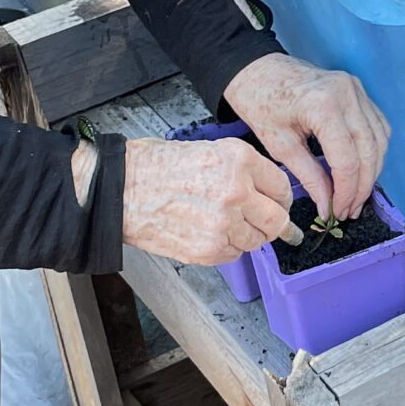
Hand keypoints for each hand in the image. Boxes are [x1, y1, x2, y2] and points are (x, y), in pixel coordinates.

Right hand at [119, 136, 295, 263]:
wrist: (122, 188)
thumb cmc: (158, 167)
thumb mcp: (211, 151)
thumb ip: (244, 172)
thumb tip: (268, 194)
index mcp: (240, 161)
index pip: (282, 188)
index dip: (282, 199)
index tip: (280, 205)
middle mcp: (237, 192)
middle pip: (277, 220)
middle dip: (274, 225)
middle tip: (268, 226)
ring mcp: (224, 223)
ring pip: (256, 241)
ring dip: (246, 236)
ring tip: (223, 224)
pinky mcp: (209, 249)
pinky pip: (233, 254)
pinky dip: (225, 247)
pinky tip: (206, 232)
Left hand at [224, 54, 390, 221]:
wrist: (257, 68)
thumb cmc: (260, 102)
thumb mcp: (279, 145)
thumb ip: (309, 177)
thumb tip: (327, 207)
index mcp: (322, 105)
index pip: (347, 160)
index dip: (346, 191)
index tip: (337, 212)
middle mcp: (347, 94)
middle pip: (369, 151)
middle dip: (362, 186)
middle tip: (349, 210)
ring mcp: (356, 89)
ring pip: (379, 140)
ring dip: (372, 171)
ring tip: (356, 195)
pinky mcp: (359, 90)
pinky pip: (378, 125)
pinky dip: (374, 150)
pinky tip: (361, 169)